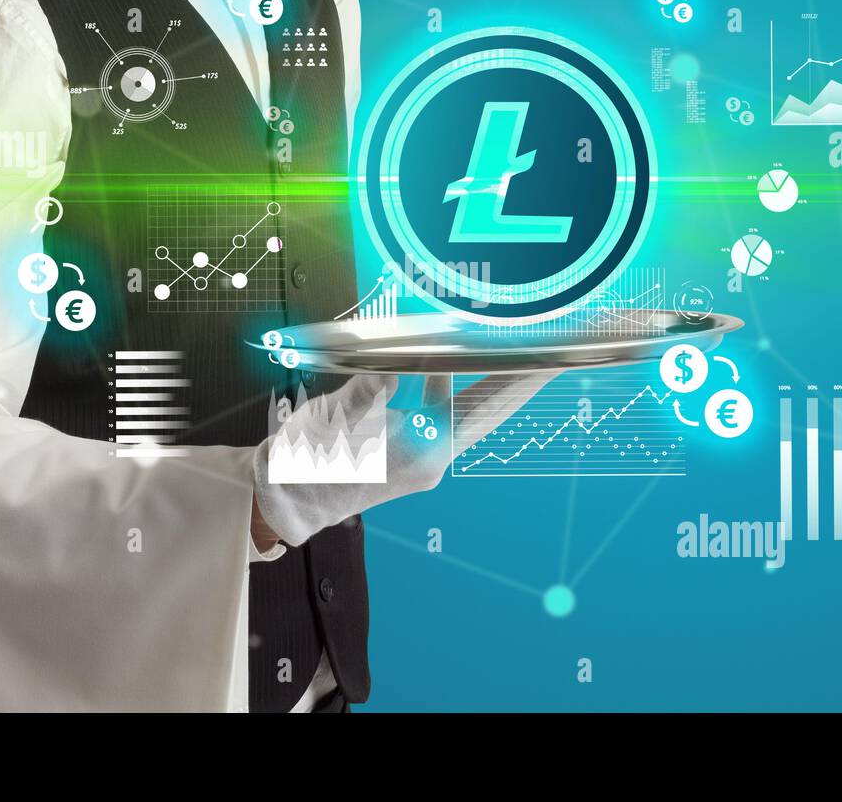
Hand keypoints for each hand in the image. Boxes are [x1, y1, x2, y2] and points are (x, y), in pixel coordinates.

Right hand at [253, 370, 560, 546]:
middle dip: (520, 375)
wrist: (285, 499)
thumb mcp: (335, 417)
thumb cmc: (307, 460)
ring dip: (486, 378)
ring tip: (513, 345)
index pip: (488, 404)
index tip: (555, 354)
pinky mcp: (412, 454)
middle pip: (490, 408)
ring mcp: (426, 459)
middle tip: (553, 342)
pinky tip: (446, 361)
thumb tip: (393, 372)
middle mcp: (436, 458)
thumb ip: (370, 390)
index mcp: (426, 449)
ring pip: (469, 410)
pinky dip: (449, 386)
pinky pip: (444, 414)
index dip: (523, 378)